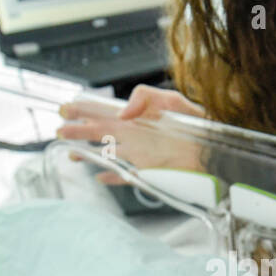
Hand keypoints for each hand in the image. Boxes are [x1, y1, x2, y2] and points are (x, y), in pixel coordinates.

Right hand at [57, 84, 204, 184]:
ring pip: (106, 153)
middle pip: (99, 131)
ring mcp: (139, 154)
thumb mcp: (172, 100)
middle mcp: (135, 134)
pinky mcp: (147, 172)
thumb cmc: (198, 123)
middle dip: (77, 130)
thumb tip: (122, 112)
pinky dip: (112, 178)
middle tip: (59, 129)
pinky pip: (124, 176)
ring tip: (71, 153)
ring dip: (88, 153)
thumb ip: (145, 97)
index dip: (85, 108)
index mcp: (137, 115)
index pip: (105, 110)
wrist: (215, 150)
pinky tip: (100, 177)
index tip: (67, 107)